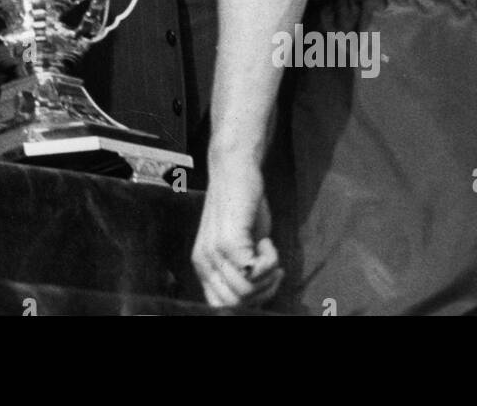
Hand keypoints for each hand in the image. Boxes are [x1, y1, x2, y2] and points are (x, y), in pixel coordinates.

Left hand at [192, 161, 283, 308]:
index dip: (252, 301)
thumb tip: (257, 301)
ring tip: (266, 248)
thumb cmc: (243, 208)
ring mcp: (215, 253)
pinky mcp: (229, 241)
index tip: (267, 282)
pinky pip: (255, 272)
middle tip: (272, 266)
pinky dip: (270, 261)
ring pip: (246, 292)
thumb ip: (240, 273)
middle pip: (237, 304)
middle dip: (263, 291)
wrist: (235, 169)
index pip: (222, 306)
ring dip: (268, 274)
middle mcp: (204, 262)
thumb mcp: (239, 247)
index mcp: (204, 267)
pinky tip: (266, 241)